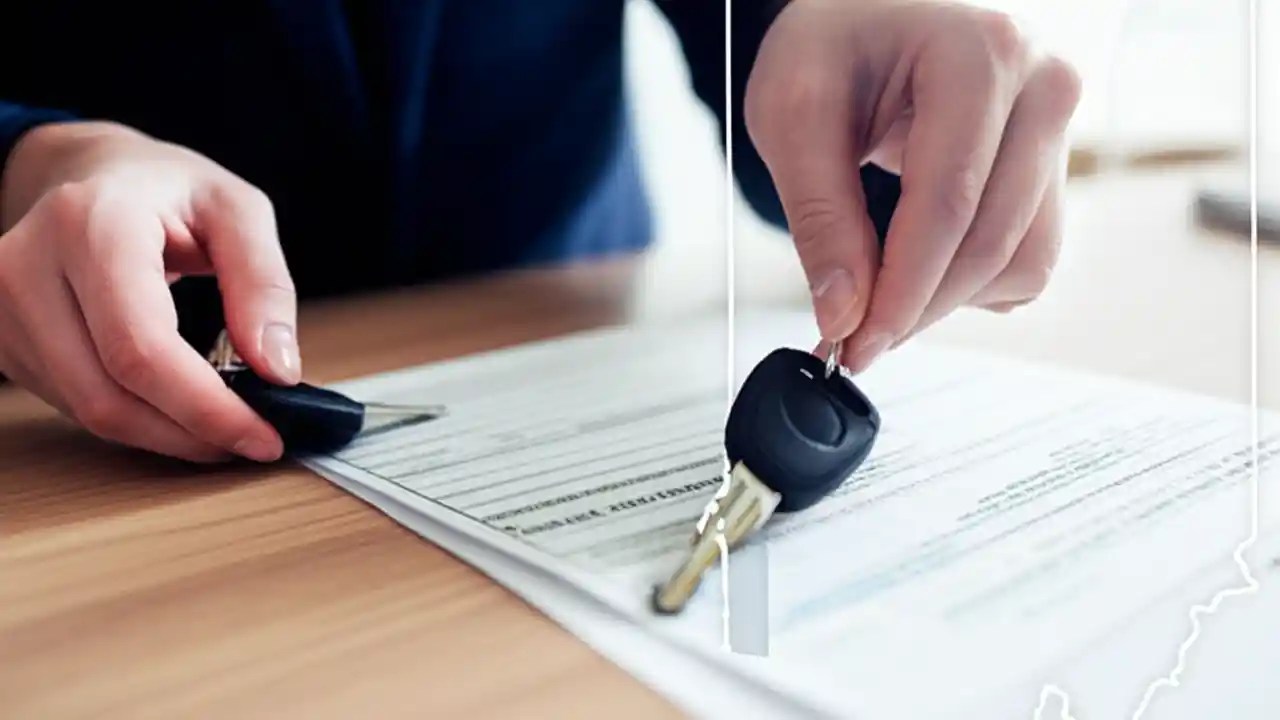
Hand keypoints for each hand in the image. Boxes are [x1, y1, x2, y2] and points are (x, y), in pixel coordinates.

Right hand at [0, 121, 297, 461]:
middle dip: (193, 432)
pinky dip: (137, 417)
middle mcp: (28, 267)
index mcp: (91, 224)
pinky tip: (176, 404)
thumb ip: (263, 283)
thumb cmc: (164, 188)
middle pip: (110, 394)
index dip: (205, 407)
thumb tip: (277, 368)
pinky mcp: (1, 339)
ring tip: (223, 420)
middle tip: (254, 438)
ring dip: (167, 433)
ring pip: (91, 410)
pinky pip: (74, 404)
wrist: (85, 173)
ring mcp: (2, 308)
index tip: (264, 436)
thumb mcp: (236, 210)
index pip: (140, 348)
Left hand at [745, 0, 1081, 371]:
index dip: (902, 290)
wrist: (863, 18)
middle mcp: (1041, 85)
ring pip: (1023, 259)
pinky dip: (973, 283)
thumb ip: (820, 216)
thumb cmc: (830, 44)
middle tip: (852, 343)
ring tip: (878, 298)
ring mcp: (1057, 126)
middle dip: (917, 308)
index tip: (856, 343)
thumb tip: (844, 313)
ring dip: (947, 299)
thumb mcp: (794, 115)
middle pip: (991, 240)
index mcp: (979, 53)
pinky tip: (920, 265)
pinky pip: (1029, 255)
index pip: (950, 201)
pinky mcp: (1052, 165)